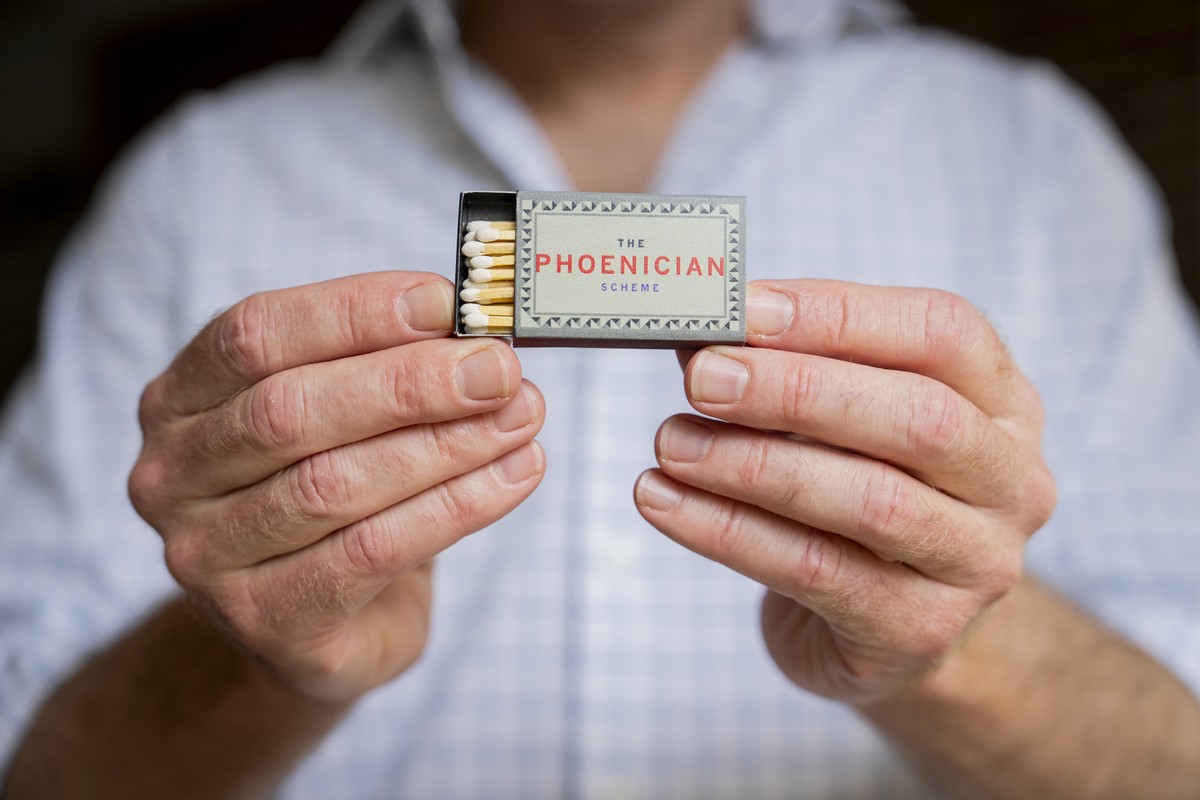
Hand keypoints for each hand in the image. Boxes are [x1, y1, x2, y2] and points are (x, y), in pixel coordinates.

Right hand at [129, 272, 544, 701]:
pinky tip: (514, 477)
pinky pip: (370, 553)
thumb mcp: (347, 416)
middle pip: (289, 411)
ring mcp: (206, 556)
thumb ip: (388, 368)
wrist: (316, 623)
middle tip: (499, 371)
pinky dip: (455, 507)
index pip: (254, 333)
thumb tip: (479, 339)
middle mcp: (173, 474)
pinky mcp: (266, 620)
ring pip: (334, 485)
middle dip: (408, 384)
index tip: (446, 303)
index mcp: (181, 398)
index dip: (354, 312)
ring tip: (522, 420)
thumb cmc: (337, 490)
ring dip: (445, 446)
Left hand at [635, 279, 1055, 704]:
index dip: (841, 314)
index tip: (746, 309)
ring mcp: (977, 564)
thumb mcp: (841, 423)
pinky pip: (815, 573)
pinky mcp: (919, 630)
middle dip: (798, 391)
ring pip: (869, 501)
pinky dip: (728, 531)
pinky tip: (664, 501)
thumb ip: (787, 371)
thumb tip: (696, 335)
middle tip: (703, 379)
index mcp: (1003, 404)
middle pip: (918, 419)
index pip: (944, 333)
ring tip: (672, 444)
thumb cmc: (856, 493)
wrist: (890, 632)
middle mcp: (1011, 482)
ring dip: (753, 465)